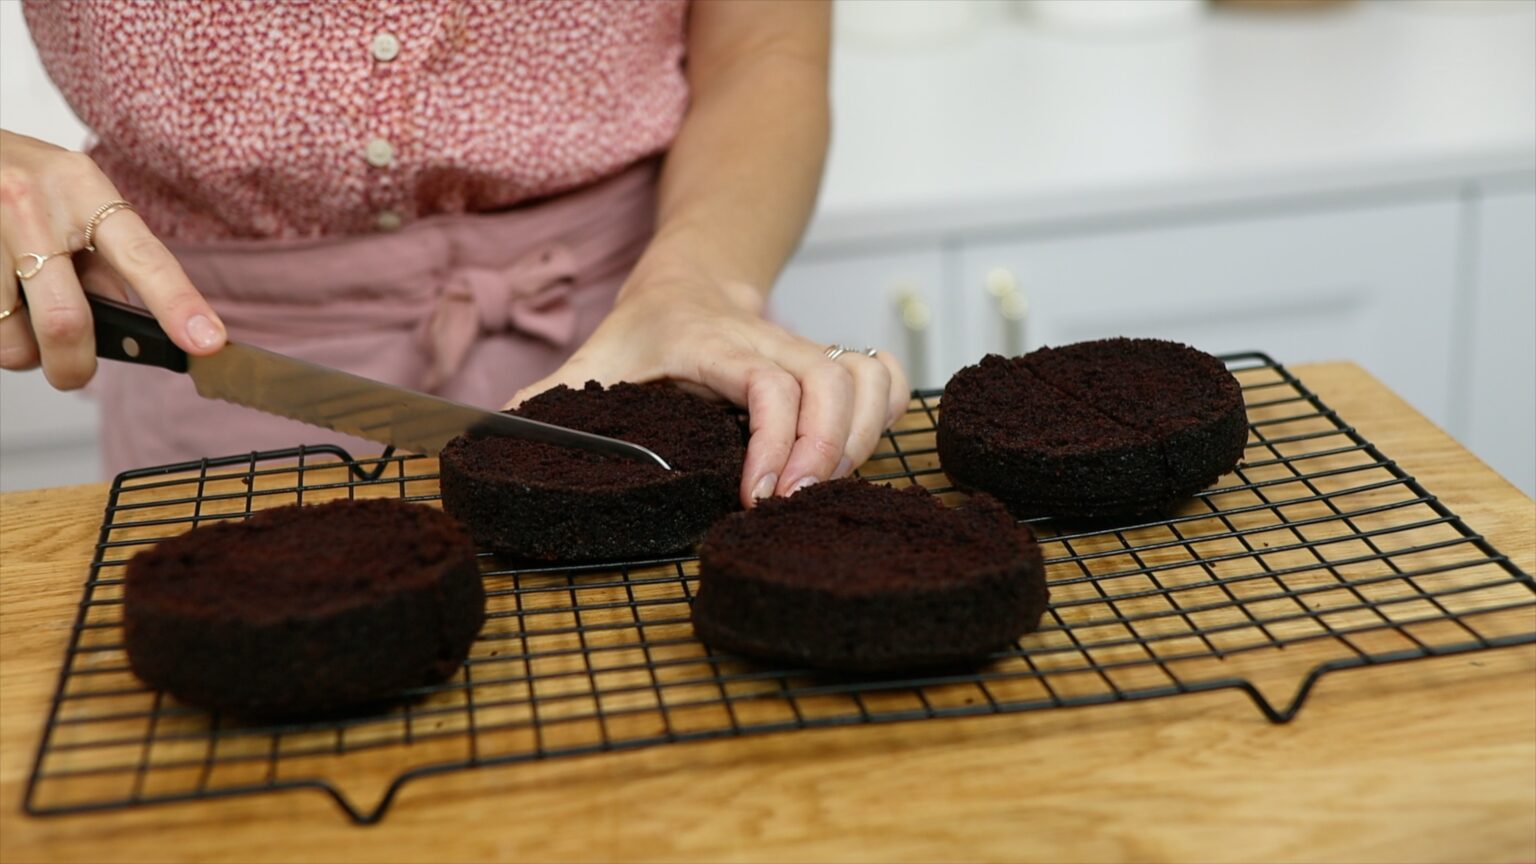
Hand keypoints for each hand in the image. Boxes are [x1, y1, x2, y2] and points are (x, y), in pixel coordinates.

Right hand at [0, 130, 224, 388]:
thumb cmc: (24, 180)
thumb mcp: (76, 199)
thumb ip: (106, 259)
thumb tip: (132, 323)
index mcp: (83, 189)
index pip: (142, 256)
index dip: (177, 304)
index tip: (205, 342)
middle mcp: (32, 204)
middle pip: (66, 321)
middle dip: (74, 366)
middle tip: (74, 371)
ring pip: (12, 337)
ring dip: (23, 351)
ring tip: (22, 320)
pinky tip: (2, 303)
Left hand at [508, 275, 909, 508]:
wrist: (692, 275)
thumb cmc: (643, 329)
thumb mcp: (591, 361)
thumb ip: (549, 402)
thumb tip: (492, 444)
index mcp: (708, 340)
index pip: (765, 378)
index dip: (775, 436)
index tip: (758, 494)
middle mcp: (767, 337)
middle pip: (831, 380)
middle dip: (827, 451)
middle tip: (793, 506)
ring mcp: (807, 346)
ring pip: (867, 376)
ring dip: (859, 439)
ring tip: (819, 489)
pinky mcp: (835, 356)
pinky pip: (885, 377)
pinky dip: (885, 415)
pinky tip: (852, 451)